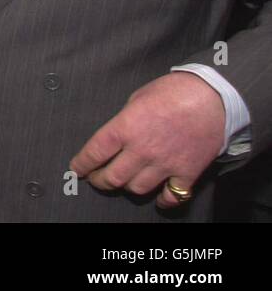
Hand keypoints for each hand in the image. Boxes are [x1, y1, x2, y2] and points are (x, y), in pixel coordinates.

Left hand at [69, 72, 226, 209]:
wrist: (213, 97)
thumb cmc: (173, 90)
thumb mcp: (137, 98)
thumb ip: (125, 120)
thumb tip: (118, 134)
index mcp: (125, 127)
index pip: (94, 153)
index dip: (82, 164)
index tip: (77, 169)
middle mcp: (141, 149)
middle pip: (112, 177)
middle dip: (99, 181)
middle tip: (96, 179)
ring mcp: (164, 164)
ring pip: (137, 188)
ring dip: (127, 187)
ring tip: (124, 183)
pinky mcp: (187, 172)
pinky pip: (172, 196)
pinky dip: (164, 200)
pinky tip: (158, 197)